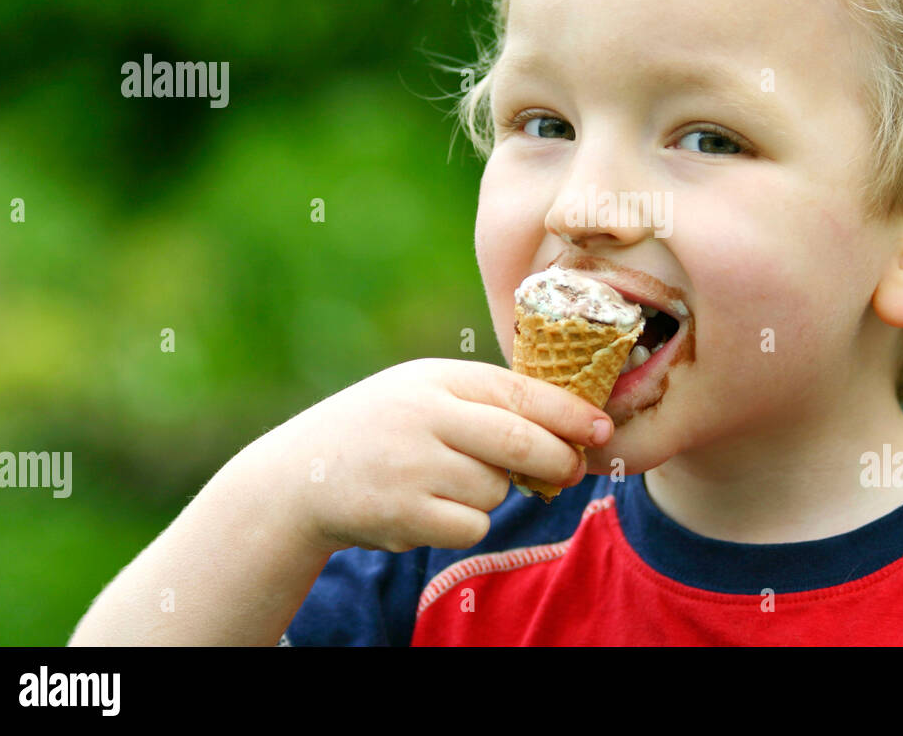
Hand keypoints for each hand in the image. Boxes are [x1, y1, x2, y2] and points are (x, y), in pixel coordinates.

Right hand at [248, 358, 613, 555]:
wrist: (300, 477)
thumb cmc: (381, 430)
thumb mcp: (423, 392)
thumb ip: (484, 401)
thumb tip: (567, 426)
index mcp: (436, 379)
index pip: (519, 391)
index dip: (569, 411)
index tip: (602, 426)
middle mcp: (424, 416)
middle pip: (520, 441)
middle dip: (559, 459)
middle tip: (574, 469)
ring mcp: (412, 465)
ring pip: (496, 488)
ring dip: (490, 492)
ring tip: (446, 481)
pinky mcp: (403, 514)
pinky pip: (471, 524)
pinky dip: (464, 522)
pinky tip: (427, 507)